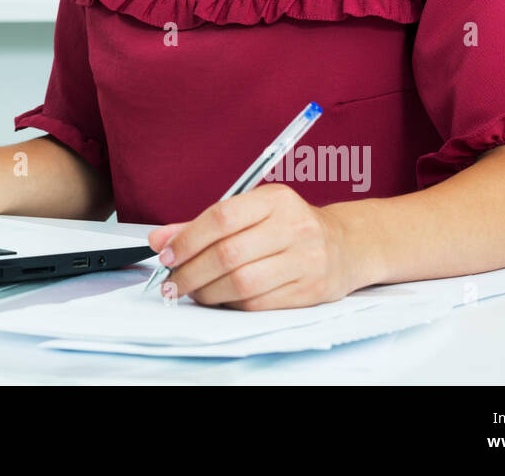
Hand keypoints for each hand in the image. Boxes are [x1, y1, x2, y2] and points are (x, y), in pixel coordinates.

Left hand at [145, 184, 366, 309]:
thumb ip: (202, 225)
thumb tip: (159, 240)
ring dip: (208, 292)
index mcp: (275, 199)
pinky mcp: (311, 290)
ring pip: (242, 283)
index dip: (188, 239)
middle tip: (172, 282)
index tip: (167, 254)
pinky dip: (232, 305)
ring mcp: (307, 260)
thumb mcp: (250, 212)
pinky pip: (259, 304)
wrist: (345, 245)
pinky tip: (222, 299)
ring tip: (194, 291)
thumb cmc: (288, 227)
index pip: (222, 217)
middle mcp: (294, 227)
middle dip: (191, 272)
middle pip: (228, 254)